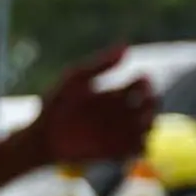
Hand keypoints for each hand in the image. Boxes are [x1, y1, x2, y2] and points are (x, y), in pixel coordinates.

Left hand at [24, 47, 155, 167]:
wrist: (43, 137)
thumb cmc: (56, 105)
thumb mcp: (76, 79)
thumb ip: (101, 64)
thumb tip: (127, 44)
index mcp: (114, 93)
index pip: (143, 83)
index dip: (146, 81)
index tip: (140, 81)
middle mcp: (120, 112)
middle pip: (152, 104)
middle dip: (153, 102)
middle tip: (143, 104)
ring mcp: (119, 132)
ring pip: (150, 127)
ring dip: (150, 124)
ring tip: (138, 123)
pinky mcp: (116, 151)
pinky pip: (140, 148)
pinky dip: (142, 145)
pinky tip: (130, 140)